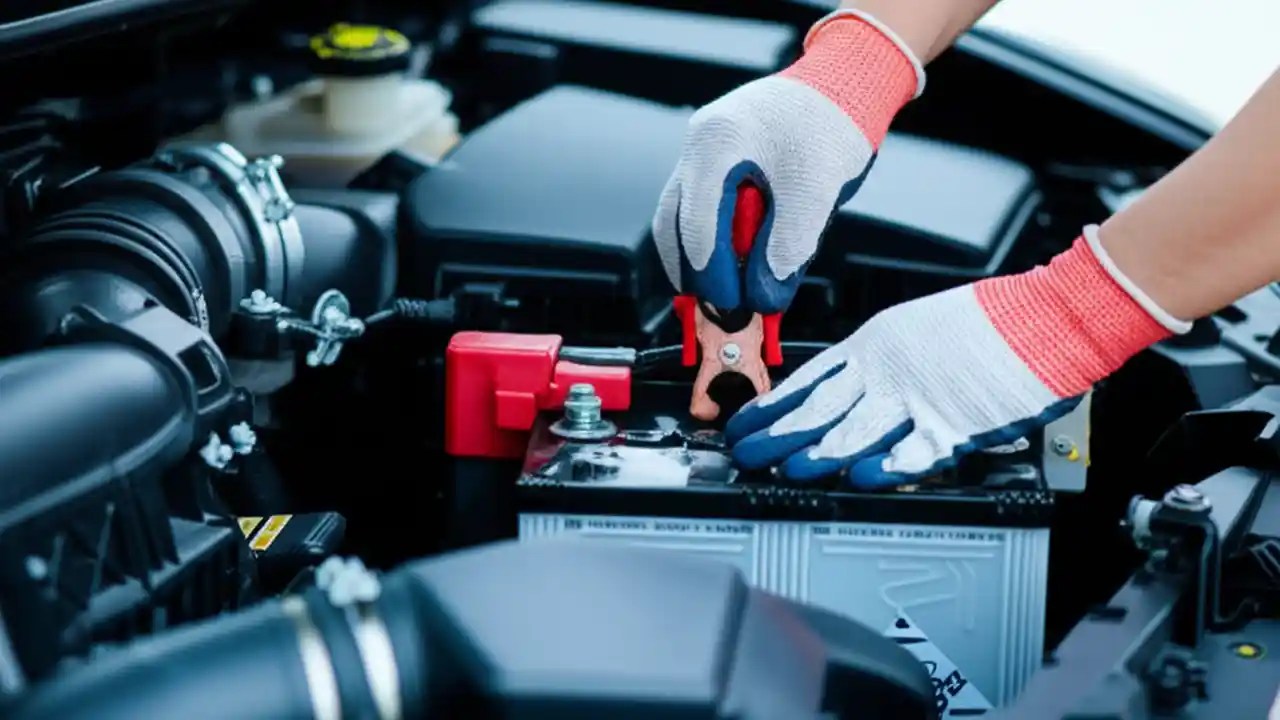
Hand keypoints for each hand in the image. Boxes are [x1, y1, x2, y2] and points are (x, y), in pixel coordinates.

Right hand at [651, 10, 923, 314]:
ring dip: (703, 259)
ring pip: (684, 218)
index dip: (712, 274)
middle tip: (721, 308)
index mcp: (717, 142)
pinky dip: (717, 240)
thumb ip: (789, 247)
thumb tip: (766, 298)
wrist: (846, 83)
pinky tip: (738, 264)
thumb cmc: (833, 124)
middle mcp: (699, 144)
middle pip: (676, 224)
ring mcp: (703, 151)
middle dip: (696, 271)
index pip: (698, 224)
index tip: (731, 307)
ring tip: (728, 293)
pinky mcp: (717, 162)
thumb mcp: (817, 191)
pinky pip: (703, 208)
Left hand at [724, 227, 1190, 486]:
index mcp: (876, 345)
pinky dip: (889, 466)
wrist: (1049, 316)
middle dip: (777, 433)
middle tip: (746, 452)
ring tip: (786, 470)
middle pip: (819, 407)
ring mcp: (920, 398)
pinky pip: (915, 451)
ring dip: (817, 452)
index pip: (809, 380)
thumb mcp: (913, 328)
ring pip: (855, 429)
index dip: (773, 405)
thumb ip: (877, 362)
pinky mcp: (956, 423)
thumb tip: (840, 388)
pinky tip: (861, 478)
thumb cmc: (989, 322)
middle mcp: (889, 371)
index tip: (745, 421)